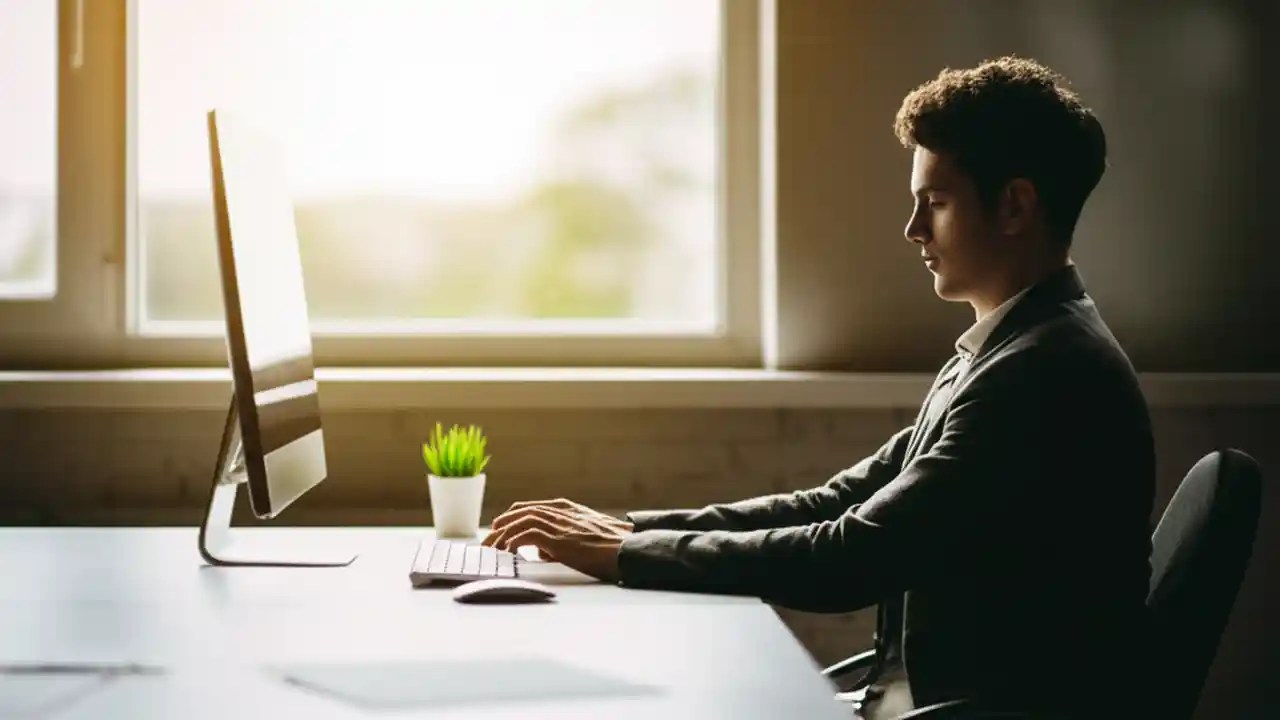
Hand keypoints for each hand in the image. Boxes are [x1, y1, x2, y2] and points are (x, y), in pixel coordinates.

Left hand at [482, 499, 634, 581]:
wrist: (627, 549)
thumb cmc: (611, 547)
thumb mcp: (584, 537)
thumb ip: (560, 539)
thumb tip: (540, 551)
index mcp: (566, 508)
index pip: (530, 507)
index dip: (512, 517)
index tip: (499, 528)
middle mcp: (560, 511)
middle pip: (520, 512)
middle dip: (501, 526)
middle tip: (489, 540)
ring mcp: (559, 523)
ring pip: (520, 521)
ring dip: (503, 535)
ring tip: (493, 548)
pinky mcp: (558, 538)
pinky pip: (526, 535)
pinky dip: (514, 542)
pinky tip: (509, 552)